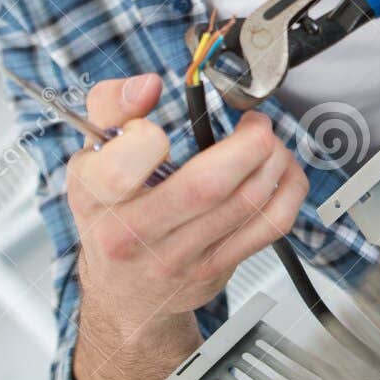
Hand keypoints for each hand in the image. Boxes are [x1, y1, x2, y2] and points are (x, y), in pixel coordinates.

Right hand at [66, 74, 307, 336]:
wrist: (124, 294)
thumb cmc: (111, 216)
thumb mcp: (91, 159)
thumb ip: (111, 108)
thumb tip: (147, 85)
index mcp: (97, 199)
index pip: (120, 168)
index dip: (147, 137)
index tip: (159, 129)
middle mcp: (137, 233)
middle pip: (206, 186)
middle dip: (246, 144)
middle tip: (252, 124)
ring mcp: (182, 255)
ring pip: (247, 203)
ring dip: (272, 159)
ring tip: (267, 141)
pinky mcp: (218, 266)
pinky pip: (270, 225)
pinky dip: (288, 188)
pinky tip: (281, 170)